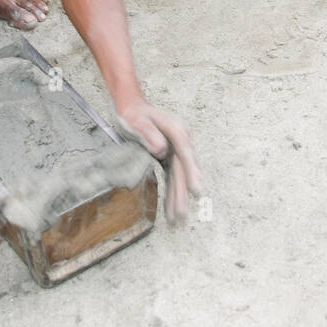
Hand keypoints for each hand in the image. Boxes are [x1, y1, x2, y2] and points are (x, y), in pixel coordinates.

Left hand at [115, 100, 201, 223]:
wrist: (131, 106)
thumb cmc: (133, 113)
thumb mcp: (137, 120)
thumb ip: (148, 133)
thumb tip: (162, 150)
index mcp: (176, 130)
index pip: (186, 154)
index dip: (191, 173)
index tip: (196, 190)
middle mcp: (181, 141)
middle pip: (184, 170)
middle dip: (183, 193)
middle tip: (182, 215)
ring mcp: (176, 150)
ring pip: (179, 177)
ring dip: (178, 197)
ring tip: (177, 220)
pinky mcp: (169, 157)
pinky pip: (172, 177)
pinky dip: (172, 192)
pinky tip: (171, 209)